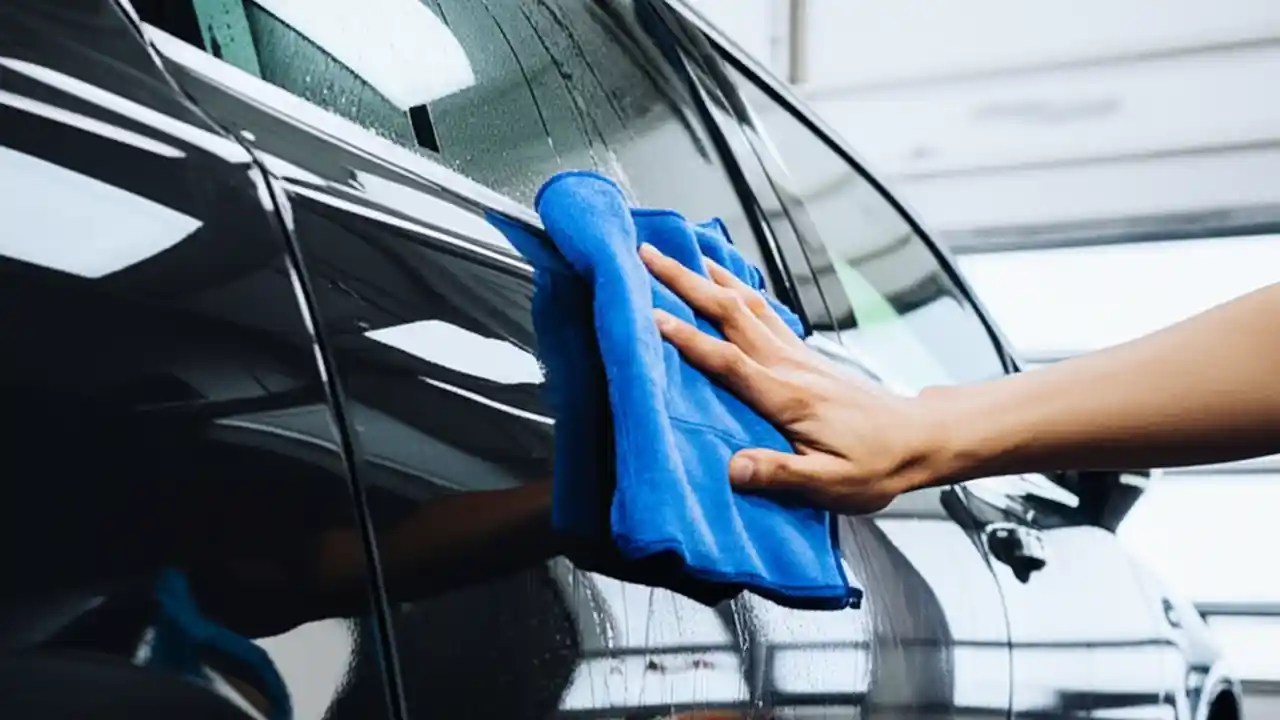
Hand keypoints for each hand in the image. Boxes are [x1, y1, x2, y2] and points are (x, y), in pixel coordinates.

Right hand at [639, 243, 945, 513]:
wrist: (919, 439)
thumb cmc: (877, 464)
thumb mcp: (831, 483)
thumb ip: (781, 475)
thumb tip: (733, 468)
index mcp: (788, 397)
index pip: (729, 361)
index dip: (689, 340)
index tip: (653, 316)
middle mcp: (789, 366)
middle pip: (730, 313)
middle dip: (686, 283)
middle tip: (649, 257)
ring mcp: (797, 355)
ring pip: (746, 304)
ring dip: (709, 277)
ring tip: (680, 254)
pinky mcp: (804, 355)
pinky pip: (765, 310)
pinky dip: (739, 288)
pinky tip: (728, 279)